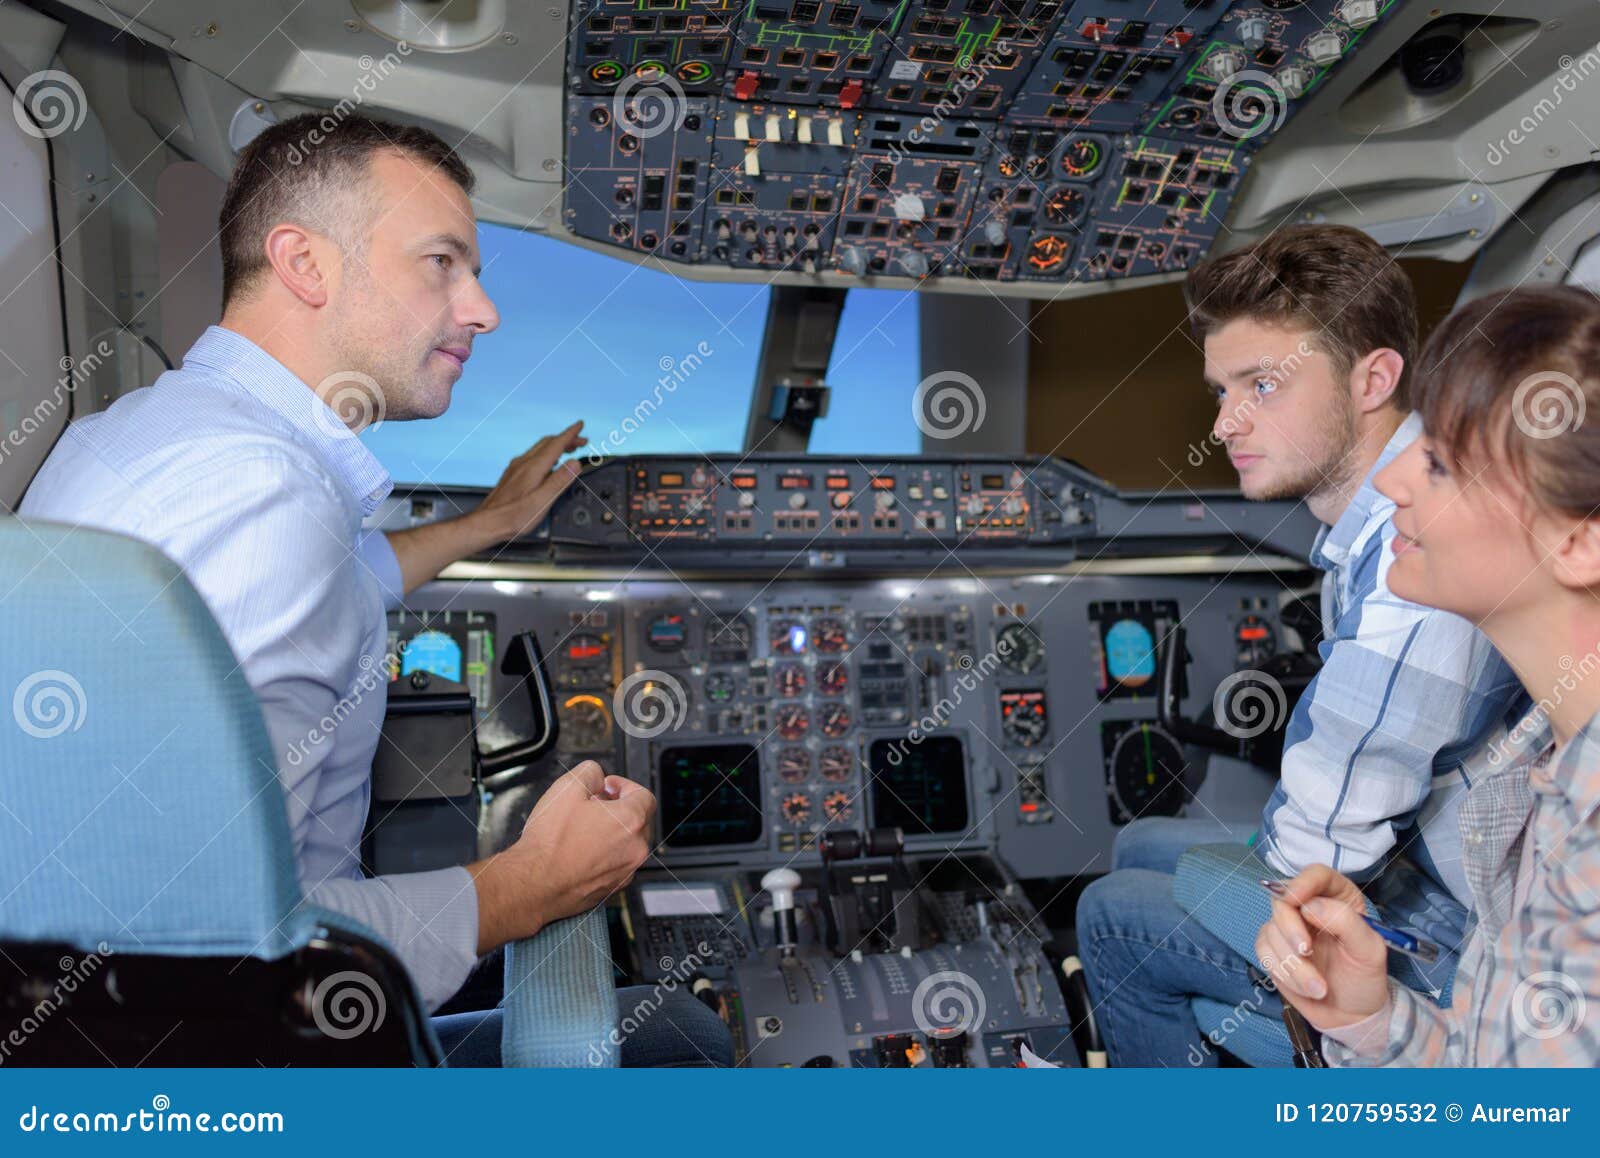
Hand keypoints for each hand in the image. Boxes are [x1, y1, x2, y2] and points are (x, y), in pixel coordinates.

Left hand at [473, 421, 587, 540]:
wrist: (488, 523)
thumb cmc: (513, 517)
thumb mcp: (542, 502)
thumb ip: (559, 481)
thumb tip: (575, 463)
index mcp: (533, 468)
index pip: (555, 445)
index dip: (570, 434)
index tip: (580, 426)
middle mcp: (523, 464)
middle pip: (548, 443)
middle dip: (566, 439)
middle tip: (581, 440)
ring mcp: (516, 468)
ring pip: (539, 448)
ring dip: (556, 445)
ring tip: (569, 449)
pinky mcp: (512, 474)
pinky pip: (532, 456)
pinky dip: (546, 453)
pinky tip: (548, 461)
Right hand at [473, 762, 653, 951]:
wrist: (534, 885)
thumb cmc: (549, 843)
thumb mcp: (566, 788)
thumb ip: (590, 772)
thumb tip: (597, 776)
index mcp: (630, 821)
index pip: (645, 796)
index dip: (624, 786)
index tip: (608, 787)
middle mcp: (635, 849)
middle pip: (639, 820)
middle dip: (619, 808)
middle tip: (594, 805)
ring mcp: (625, 872)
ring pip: (628, 844)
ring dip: (613, 832)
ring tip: (584, 828)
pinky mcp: (612, 888)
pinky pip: (617, 865)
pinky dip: (606, 855)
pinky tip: (582, 851)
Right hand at [1254, 864, 1389, 1031]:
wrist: (1351, 1016)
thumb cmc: (1365, 979)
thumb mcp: (1369, 951)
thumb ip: (1346, 922)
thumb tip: (1311, 906)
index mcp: (1338, 898)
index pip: (1317, 875)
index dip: (1303, 883)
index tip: (1295, 901)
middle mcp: (1309, 907)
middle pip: (1283, 900)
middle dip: (1291, 929)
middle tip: (1306, 952)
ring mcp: (1288, 927)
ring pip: (1272, 930)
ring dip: (1294, 964)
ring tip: (1318, 987)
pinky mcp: (1273, 949)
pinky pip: (1264, 952)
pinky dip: (1285, 973)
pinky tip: (1306, 987)